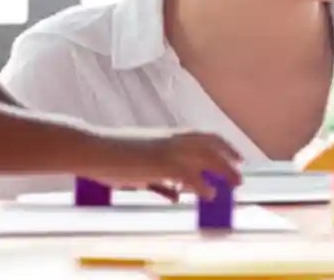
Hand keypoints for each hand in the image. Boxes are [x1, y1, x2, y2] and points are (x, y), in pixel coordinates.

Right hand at [84, 130, 241, 198]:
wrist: (93, 149)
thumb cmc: (112, 157)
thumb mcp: (141, 170)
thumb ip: (161, 182)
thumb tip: (176, 197)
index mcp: (169, 135)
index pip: (205, 136)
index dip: (223, 146)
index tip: (236, 156)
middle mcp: (173, 139)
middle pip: (211, 146)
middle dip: (229, 160)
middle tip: (240, 175)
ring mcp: (168, 150)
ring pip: (207, 158)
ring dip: (223, 172)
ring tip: (233, 185)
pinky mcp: (161, 163)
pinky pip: (190, 175)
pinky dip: (202, 185)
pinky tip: (209, 194)